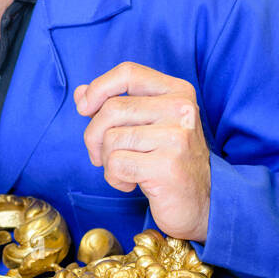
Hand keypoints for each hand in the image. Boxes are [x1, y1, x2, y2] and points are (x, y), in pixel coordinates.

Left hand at [74, 61, 211, 242]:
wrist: (199, 205)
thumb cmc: (166, 163)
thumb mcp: (144, 127)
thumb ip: (113, 107)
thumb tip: (80, 94)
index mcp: (178, 91)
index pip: (128, 73)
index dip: (98, 88)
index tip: (84, 109)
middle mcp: (182, 109)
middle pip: (112, 108)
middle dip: (93, 136)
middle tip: (98, 156)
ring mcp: (178, 137)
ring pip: (111, 139)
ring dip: (106, 161)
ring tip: (123, 171)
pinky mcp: (168, 166)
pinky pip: (116, 164)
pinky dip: (114, 178)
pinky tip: (131, 185)